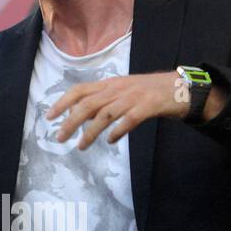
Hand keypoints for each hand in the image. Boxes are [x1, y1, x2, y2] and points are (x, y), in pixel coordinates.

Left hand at [45, 71, 220, 149]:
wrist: (181, 88)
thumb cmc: (150, 93)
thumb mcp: (124, 91)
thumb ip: (104, 101)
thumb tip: (80, 116)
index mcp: (111, 84)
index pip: (81, 90)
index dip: (63, 102)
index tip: (49, 117)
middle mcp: (119, 88)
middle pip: (88, 104)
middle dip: (71, 121)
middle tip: (60, 138)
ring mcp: (134, 97)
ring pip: (105, 113)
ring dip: (90, 131)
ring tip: (81, 146)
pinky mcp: (149, 106)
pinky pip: (129, 119)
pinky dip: (118, 130)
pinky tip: (111, 141)